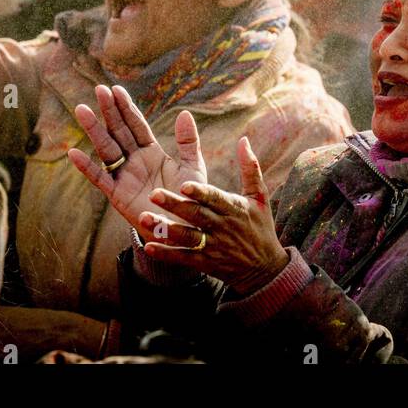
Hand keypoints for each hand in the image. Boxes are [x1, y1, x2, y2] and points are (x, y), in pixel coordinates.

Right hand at [67, 85, 207, 231]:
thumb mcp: (192, 167)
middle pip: (119, 131)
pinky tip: (75, 153)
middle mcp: (135, 161)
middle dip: (109, 111)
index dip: (126, 107)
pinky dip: (87, 167)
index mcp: (152, 152)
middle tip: (98, 90)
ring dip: (94, 130)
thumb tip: (185, 113)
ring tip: (82, 110)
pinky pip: (100, 179)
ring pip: (107, 149)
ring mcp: (124, 177)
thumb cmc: (189, 199)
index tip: (116, 89)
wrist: (185, 228)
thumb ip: (188, 142)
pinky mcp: (118, 196)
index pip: (136, 125)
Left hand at [136, 135, 288, 295]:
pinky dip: (166, 253)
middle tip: (153, 193)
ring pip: (186, 236)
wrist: (264, 267)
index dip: (200, 192)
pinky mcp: (205, 262)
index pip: (214, 198)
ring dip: (165, 228)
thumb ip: (250, 167)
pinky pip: (183, 258)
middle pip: (195, 215)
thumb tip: (244, 140)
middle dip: (174, 205)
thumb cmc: (260, 226)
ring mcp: (213, 246)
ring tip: (143, 218)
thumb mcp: (259, 196)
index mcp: (234, 208)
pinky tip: (148, 247)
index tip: (183, 184)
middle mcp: (222, 227)